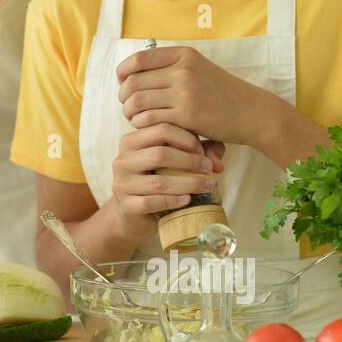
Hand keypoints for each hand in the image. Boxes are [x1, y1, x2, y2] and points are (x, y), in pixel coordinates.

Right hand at [111, 123, 225, 237]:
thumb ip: (194, 151)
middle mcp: (122, 160)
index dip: (186, 138)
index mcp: (131, 142)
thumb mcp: (171, 162)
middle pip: (160, 154)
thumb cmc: (156, 179)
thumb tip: (219, 155)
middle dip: (190, 161)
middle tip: (209, 168)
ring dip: (189, 183)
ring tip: (209, 186)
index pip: (160, 130)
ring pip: (158, 182)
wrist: (132, 212)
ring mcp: (121, 183)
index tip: (202, 150)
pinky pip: (151, 203)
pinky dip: (173, 201)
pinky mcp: (126, 206)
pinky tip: (188, 200)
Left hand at [117, 45, 266, 148]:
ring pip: (137, 101)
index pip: (138, 59)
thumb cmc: (221, 94)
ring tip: (136, 118)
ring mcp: (185, 92)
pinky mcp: (188, 115)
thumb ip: (171, 67)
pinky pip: (149, 119)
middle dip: (123, 97)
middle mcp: (183, 70)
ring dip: (130, 113)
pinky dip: (142, 124)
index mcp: (184, 55)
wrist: (253, 113)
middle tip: (127, 107)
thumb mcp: (199, 69)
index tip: (122, 83)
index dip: (123, 72)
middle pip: (133, 82)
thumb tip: (132, 73)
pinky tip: (148, 127)